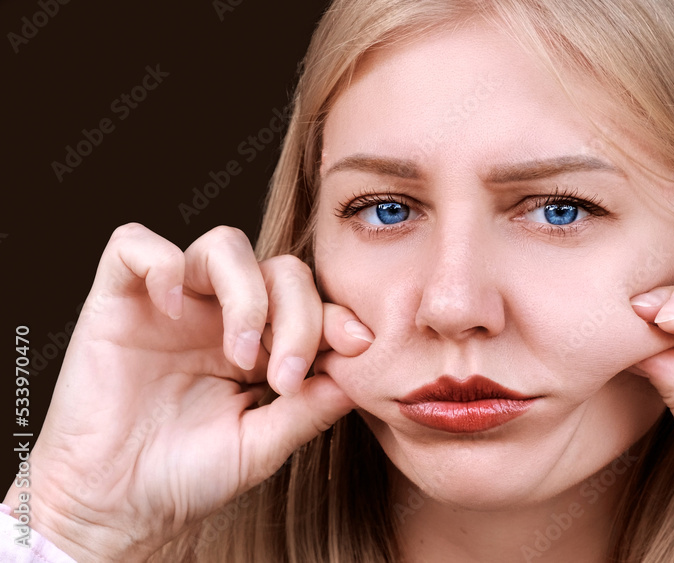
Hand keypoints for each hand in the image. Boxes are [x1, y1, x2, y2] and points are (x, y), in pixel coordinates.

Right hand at [3, 224, 370, 561]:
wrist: (117, 506)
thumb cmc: (188, 476)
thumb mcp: (263, 446)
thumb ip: (311, 408)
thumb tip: (358, 374)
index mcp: (263, 342)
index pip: (312, 302)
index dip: (337, 315)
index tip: (358, 344)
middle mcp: (222, 314)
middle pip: (281, 270)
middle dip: (299, 316)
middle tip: (286, 378)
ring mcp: (173, 303)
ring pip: (224, 246)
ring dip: (247, 295)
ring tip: (241, 356)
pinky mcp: (118, 300)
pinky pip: (135, 245)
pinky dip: (161, 264)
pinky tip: (172, 309)